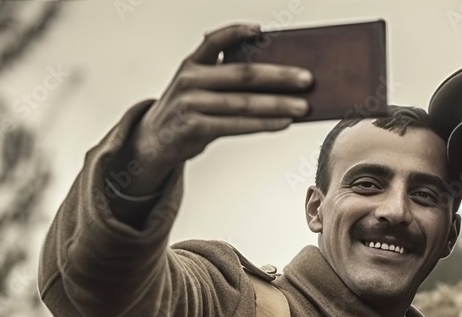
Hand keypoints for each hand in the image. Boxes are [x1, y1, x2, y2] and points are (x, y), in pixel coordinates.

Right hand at [120, 23, 312, 194]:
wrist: (154, 142)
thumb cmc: (188, 111)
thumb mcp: (197, 86)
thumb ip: (223, 75)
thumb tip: (275, 76)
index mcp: (192, 64)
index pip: (214, 40)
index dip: (236, 32)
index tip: (260, 30)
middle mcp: (189, 80)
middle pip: (242, 74)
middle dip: (279, 77)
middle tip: (307, 79)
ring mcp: (191, 104)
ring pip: (243, 103)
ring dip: (277, 105)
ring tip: (303, 106)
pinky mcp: (195, 128)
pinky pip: (237, 125)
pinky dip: (263, 124)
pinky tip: (283, 122)